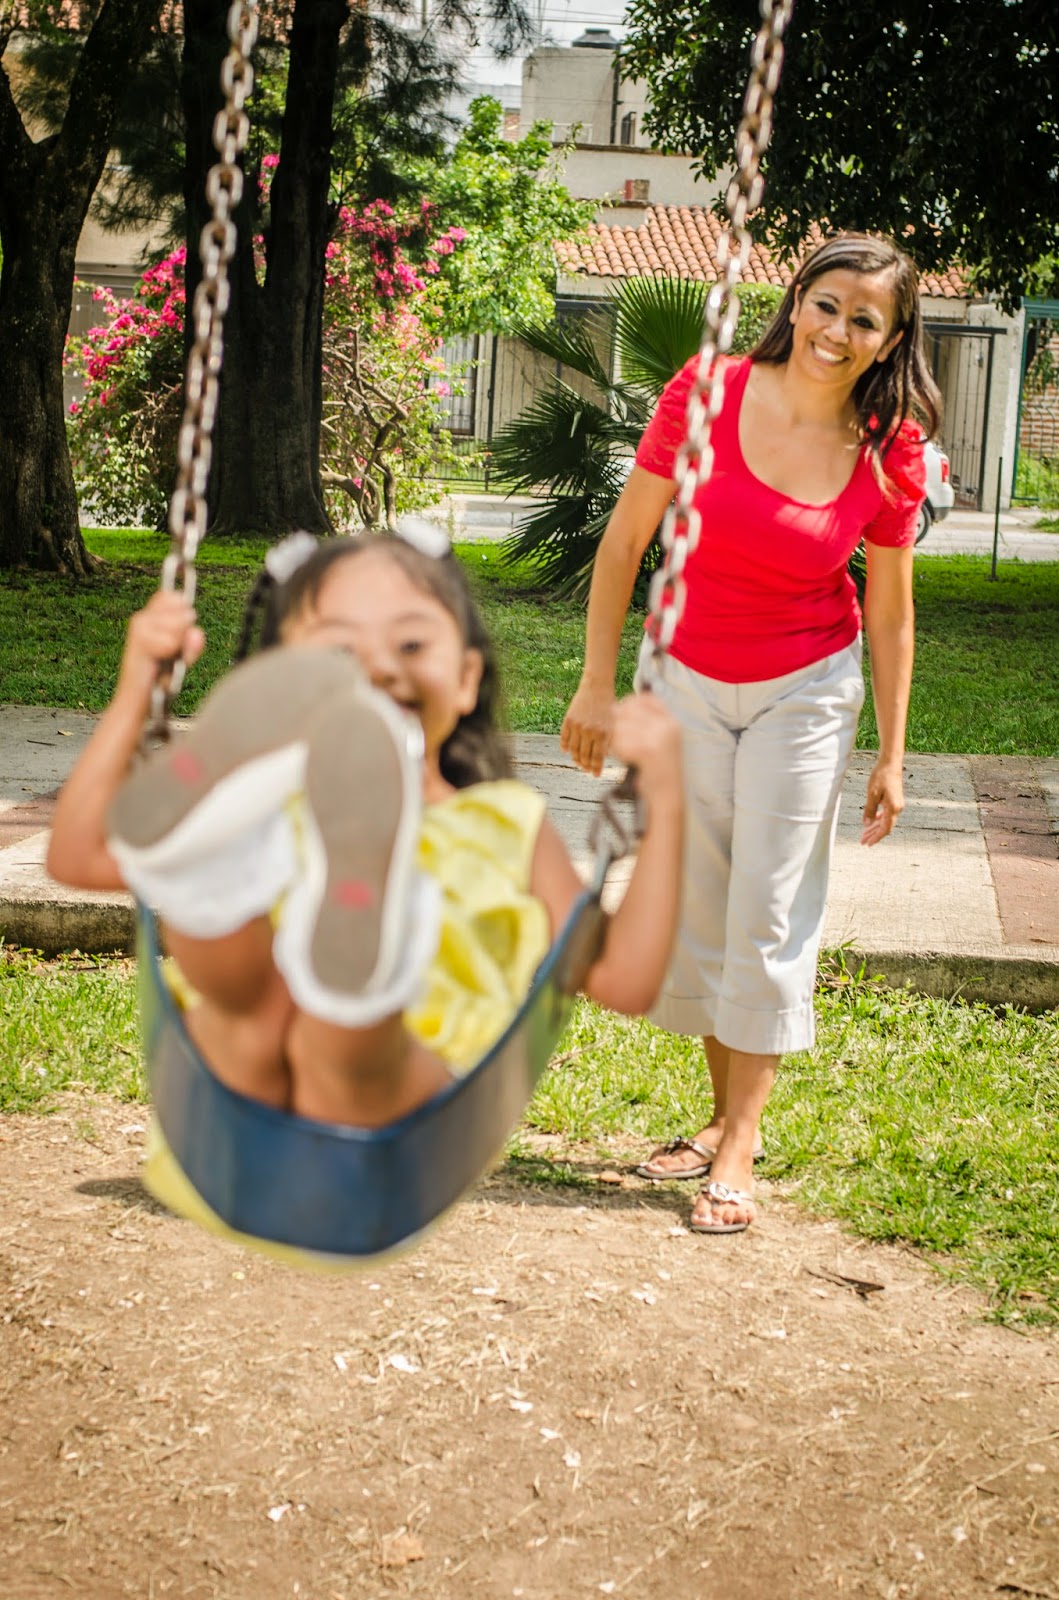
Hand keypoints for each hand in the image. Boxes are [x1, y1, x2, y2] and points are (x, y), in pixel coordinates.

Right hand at [116, 590, 204, 704]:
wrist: (139, 701)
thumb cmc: (160, 678)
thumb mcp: (182, 658)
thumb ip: (193, 643)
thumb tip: (195, 632)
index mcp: (150, 617)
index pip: (172, 596)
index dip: (182, 611)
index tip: (178, 635)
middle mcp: (141, 618)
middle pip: (180, 606)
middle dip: (184, 632)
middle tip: (171, 653)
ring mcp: (139, 628)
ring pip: (179, 624)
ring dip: (178, 646)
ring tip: (165, 659)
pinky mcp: (139, 641)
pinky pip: (171, 642)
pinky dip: (171, 655)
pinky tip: (159, 663)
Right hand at [561, 678, 616, 775]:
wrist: (597, 687)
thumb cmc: (608, 706)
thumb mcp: (613, 724)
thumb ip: (609, 741)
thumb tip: (604, 759)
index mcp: (603, 733)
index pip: (598, 757)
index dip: (596, 768)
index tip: (595, 775)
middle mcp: (589, 731)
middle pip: (585, 755)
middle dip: (586, 766)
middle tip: (586, 771)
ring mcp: (577, 726)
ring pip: (574, 749)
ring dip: (575, 758)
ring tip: (578, 763)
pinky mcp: (569, 720)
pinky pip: (565, 738)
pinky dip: (565, 746)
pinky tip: (567, 752)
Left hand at [609, 693, 682, 802]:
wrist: (668, 797)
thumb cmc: (658, 772)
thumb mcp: (656, 743)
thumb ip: (641, 725)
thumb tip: (614, 708)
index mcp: (672, 722)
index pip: (647, 700)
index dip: (630, 704)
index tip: (620, 715)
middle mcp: (668, 726)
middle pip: (629, 712)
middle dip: (618, 726)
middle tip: (619, 742)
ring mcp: (659, 737)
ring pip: (621, 728)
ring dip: (617, 742)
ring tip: (625, 755)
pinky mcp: (648, 749)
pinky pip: (621, 743)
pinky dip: (619, 753)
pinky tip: (627, 761)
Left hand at [861, 759, 903, 844]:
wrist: (890, 763)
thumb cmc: (881, 777)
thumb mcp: (872, 794)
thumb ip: (869, 810)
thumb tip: (866, 824)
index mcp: (893, 808)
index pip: (885, 829)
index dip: (876, 837)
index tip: (867, 844)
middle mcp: (897, 808)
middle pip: (885, 827)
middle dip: (873, 835)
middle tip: (862, 841)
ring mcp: (896, 804)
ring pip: (885, 821)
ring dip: (875, 827)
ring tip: (864, 833)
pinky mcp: (894, 800)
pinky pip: (886, 814)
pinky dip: (878, 819)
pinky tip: (870, 821)